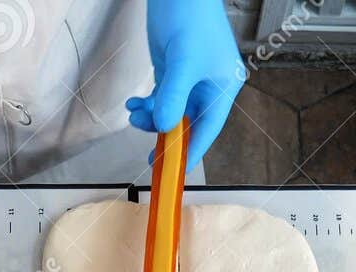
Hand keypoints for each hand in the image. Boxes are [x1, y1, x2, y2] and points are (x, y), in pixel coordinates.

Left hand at [127, 0, 244, 167]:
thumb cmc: (189, 17)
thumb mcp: (182, 61)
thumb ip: (173, 96)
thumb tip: (164, 127)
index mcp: (222, 87)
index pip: (208, 128)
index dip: (192, 151)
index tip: (176, 169)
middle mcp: (208, 87)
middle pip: (189, 123)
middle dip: (167, 134)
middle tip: (149, 153)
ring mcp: (189, 80)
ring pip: (171, 112)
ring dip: (151, 117)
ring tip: (134, 113)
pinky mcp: (173, 71)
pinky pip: (161, 98)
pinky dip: (147, 105)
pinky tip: (133, 104)